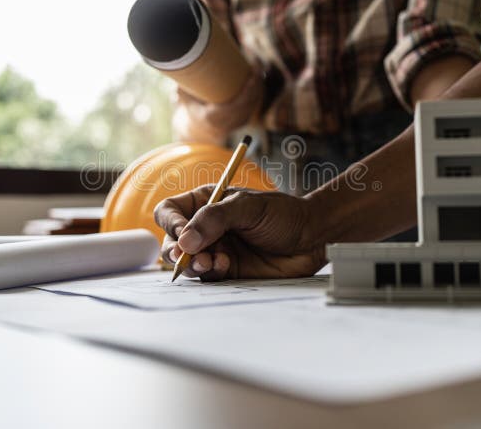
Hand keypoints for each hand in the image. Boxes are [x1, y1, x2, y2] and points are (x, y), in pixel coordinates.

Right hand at [153, 185, 325, 280]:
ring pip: (186, 263)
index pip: (170, 211)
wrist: (311, 238)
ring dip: (193, 265)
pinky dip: (210, 273)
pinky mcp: (225, 270)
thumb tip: (185, 241)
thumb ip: (215, 219)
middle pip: (171, 241)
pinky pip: (206, 277)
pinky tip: (226, 265)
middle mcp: (204, 227)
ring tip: (211, 261)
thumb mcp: (248, 207)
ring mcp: (214, 250)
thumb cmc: (283, 214)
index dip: (171, 223)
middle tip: (189, 256)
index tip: (183, 235)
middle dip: (177, 251)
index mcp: (205, 202)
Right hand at [177, 72, 262, 133]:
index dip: (248, 91)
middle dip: (255, 84)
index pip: (237, 104)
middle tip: (255, 66)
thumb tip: (179, 72)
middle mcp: (227, 123)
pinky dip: (257, 92)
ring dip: (258, 86)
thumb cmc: (192, 109)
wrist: (198, 129)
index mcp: (214, 118)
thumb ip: (181, 88)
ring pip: (253, 104)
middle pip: (248, 102)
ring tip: (257, 69)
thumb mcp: (184, 99)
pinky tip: (259, 79)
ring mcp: (237, 123)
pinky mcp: (243, 121)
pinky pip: (253, 105)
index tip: (251, 75)